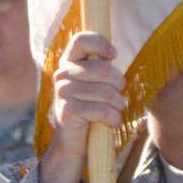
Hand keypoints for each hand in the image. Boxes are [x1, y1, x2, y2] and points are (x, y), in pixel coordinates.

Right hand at [40, 32, 125, 182]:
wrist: (74, 142)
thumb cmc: (90, 108)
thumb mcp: (95, 83)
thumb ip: (100, 66)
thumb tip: (113, 53)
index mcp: (68, 62)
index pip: (80, 40)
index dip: (100, 44)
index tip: (113, 56)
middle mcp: (62, 75)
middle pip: (102, 69)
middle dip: (119, 83)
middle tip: (120, 94)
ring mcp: (62, 93)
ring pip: (105, 92)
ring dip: (118, 104)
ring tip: (118, 110)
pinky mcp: (67, 111)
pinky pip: (100, 110)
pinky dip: (113, 118)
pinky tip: (113, 122)